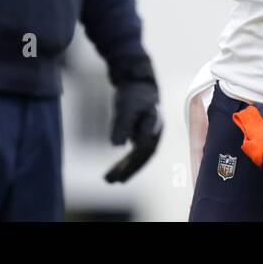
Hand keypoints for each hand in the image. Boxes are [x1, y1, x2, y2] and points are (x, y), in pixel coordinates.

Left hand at [103, 56, 161, 182]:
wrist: (137, 81)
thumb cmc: (133, 93)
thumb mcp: (125, 108)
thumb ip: (122, 125)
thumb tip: (117, 146)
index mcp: (153, 125)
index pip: (144, 149)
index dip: (133, 162)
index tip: (119, 172)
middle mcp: (154, 133)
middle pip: (142, 156)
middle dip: (128, 170)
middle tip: (111, 182)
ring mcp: (149, 134)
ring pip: (138, 156)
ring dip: (125, 168)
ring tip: (108, 180)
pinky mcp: (141, 135)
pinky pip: (134, 152)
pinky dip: (125, 161)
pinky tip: (116, 168)